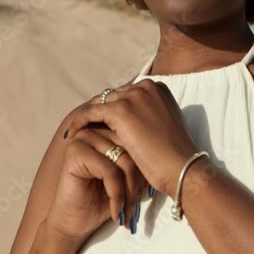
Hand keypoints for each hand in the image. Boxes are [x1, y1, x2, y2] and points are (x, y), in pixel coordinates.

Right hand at [44, 93, 150, 241]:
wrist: (77, 221)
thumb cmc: (105, 198)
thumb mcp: (130, 175)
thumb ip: (142, 157)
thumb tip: (173, 155)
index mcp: (111, 128)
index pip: (141, 139)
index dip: (145, 168)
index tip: (147, 194)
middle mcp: (97, 128)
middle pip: (134, 147)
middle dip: (139, 181)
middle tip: (136, 206)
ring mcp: (85, 137)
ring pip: (124, 159)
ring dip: (129, 191)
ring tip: (128, 211)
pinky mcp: (75, 151)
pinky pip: (109, 170)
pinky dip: (117, 194)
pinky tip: (116, 211)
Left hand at [65, 79, 199, 196]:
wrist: (181, 167)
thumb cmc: (176, 154)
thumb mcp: (165, 125)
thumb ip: (151, 114)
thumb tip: (135, 119)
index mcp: (157, 87)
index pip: (126, 94)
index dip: (113, 108)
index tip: (101, 123)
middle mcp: (145, 86)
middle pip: (112, 96)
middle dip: (99, 111)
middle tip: (85, 126)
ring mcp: (133, 96)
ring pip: (99, 102)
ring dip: (88, 116)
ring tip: (76, 130)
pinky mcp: (121, 110)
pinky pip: (91, 112)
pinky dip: (80, 121)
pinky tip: (72, 134)